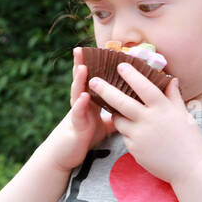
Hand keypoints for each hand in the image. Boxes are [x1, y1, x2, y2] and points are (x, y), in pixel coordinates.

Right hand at [45, 47, 120, 170]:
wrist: (67, 153)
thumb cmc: (85, 136)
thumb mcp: (104, 123)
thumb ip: (116, 114)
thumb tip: (133, 109)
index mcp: (90, 100)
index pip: (93, 78)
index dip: (95, 65)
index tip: (100, 49)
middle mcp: (81, 103)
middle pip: (82, 80)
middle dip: (81, 64)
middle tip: (81, 49)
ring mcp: (77, 112)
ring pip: (77, 93)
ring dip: (79, 80)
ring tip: (82, 67)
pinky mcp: (75, 125)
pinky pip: (78, 113)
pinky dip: (81, 104)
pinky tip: (84, 96)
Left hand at [90, 62, 201, 185]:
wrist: (190, 169)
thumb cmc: (189, 139)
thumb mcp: (183, 114)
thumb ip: (173, 96)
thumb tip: (171, 78)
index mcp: (163, 109)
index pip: (144, 87)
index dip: (132, 75)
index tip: (120, 65)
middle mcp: (149, 120)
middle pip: (121, 102)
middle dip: (105, 89)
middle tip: (93, 80)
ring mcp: (140, 136)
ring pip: (118, 120)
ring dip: (115, 113)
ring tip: (114, 108)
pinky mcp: (134, 149)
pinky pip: (125, 135)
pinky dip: (127, 131)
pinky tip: (135, 133)